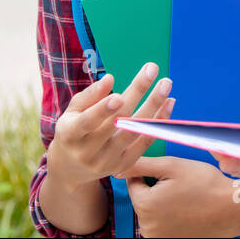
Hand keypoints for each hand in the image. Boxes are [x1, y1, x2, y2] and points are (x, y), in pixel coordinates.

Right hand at [46, 63, 173, 192]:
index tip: (119, 96)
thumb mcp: (72, 112)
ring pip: (135, 132)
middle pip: (117, 122)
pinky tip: (169, 103)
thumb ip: (89, 96)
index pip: (87, 122)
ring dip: (154, 107)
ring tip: (165, 84)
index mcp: (70, 135)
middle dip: (137, 93)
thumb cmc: (72, 131)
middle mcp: (88, 152)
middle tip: (152, 69)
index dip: (102, 110)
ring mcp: (107, 162)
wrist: (71, 169)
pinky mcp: (123, 165)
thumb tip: (110, 79)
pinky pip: (145, 143)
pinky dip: (158, 123)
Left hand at [114, 156, 239, 236]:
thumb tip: (118, 166)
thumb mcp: (172, 166)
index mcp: (145, 205)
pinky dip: (172, 216)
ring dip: (164, 203)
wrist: (234, 208)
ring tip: (187, 198)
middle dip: (156, 189)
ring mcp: (159, 238)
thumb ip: (141, 165)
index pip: (134, 182)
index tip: (170, 174)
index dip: (151, 173)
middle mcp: (148, 227)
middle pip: (143, 199)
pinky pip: (163, 224)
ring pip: (153, 212)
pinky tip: (188, 210)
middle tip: (181, 185)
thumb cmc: (206, 185)